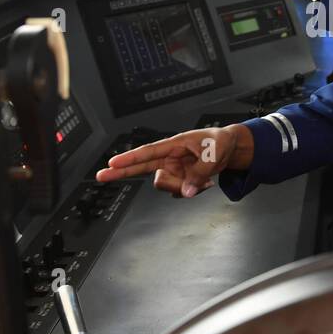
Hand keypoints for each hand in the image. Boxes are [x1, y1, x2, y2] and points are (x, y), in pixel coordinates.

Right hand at [95, 125, 253, 197]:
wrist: (230, 149)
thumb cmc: (219, 142)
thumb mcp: (214, 153)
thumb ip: (200, 173)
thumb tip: (187, 191)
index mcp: (174, 144)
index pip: (147, 152)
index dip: (128, 158)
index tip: (112, 163)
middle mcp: (169, 158)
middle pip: (141, 168)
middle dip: (121, 172)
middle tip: (102, 176)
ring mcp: (174, 171)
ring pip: (165, 186)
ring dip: (182, 187)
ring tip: (204, 180)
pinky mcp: (181, 180)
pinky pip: (179, 192)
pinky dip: (192, 191)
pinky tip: (204, 183)